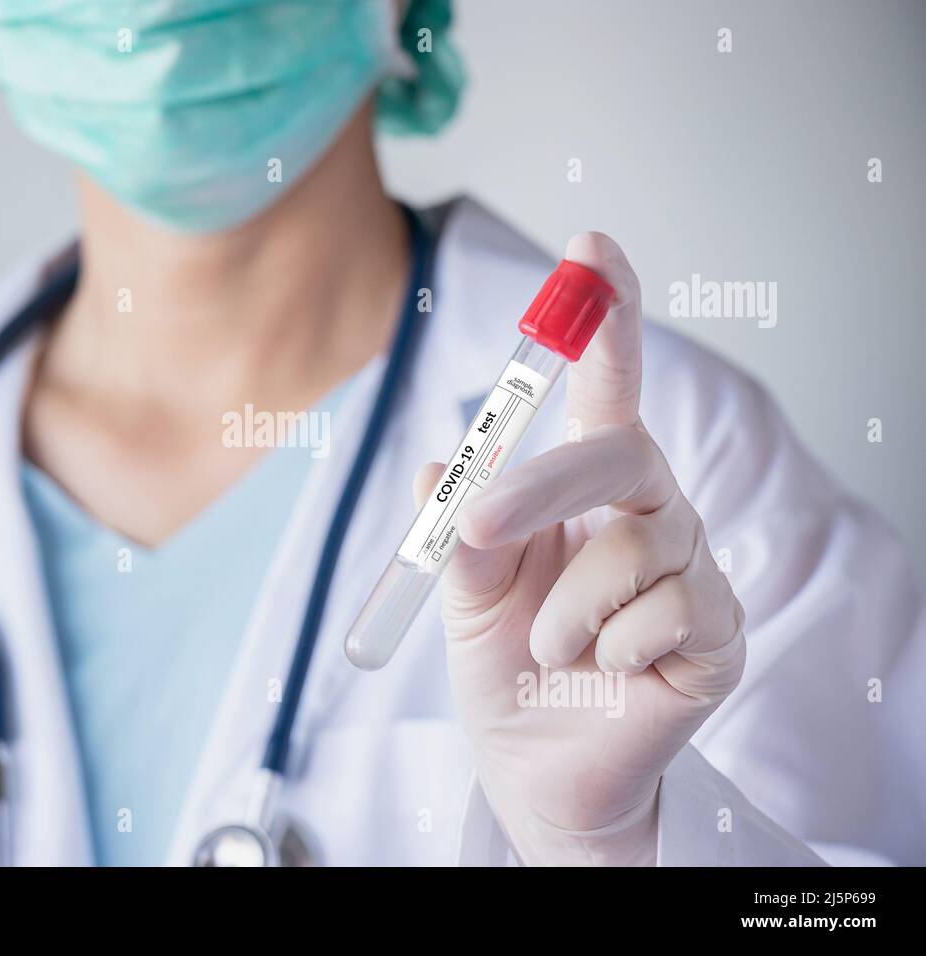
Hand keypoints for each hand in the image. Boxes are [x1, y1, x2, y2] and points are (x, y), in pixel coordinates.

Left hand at [420, 233, 745, 865]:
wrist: (535, 770)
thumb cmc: (505, 666)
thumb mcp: (462, 593)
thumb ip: (456, 531)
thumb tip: (442, 470)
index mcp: (587, 491)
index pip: (609, 391)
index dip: (605, 320)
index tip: (590, 251)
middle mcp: (652, 511)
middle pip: (622, 452)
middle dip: (541, 488)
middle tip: (476, 531)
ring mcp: (693, 569)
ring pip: (629, 550)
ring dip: (561, 614)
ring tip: (553, 651)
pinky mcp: (720, 631)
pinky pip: (661, 614)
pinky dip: (605, 651)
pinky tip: (606, 673)